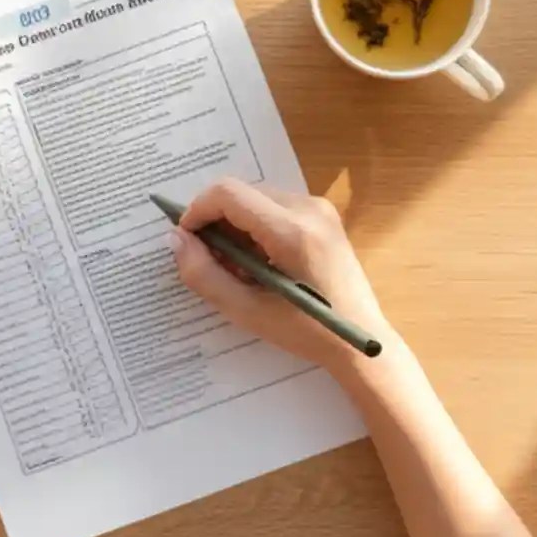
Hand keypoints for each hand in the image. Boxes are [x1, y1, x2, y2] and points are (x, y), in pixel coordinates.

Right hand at [169, 178, 391, 368]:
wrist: (359, 343)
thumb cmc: (305, 332)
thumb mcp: (246, 310)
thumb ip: (204, 273)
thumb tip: (176, 239)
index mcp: (291, 231)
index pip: (228, 193)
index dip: (197, 211)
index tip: (187, 240)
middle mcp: (308, 208)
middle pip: (241, 193)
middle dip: (216, 222)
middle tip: (213, 263)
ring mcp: (319, 209)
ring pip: (255, 198)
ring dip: (235, 226)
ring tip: (239, 269)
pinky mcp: (323, 216)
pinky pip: (274, 207)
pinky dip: (255, 228)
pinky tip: (260, 263)